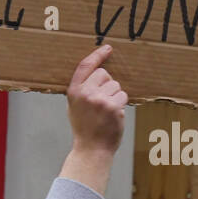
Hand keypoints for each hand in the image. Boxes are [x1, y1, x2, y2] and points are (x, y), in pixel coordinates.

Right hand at [60, 45, 126, 195]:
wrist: (92, 149)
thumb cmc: (84, 128)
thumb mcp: (74, 106)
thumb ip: (82, 89)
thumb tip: (96, 73)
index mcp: (74, 91)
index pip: (85, 66)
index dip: (97, 55)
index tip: (108, 48)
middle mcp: (86, 93)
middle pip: (105, 74)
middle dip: (108, 85)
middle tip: (103, 102)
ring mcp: (100, 99)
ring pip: (116, 86)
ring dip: (116, 96)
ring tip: (107, 112)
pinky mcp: (113, 106)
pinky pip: (123, 96)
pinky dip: (121, 105)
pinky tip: (113, 117)